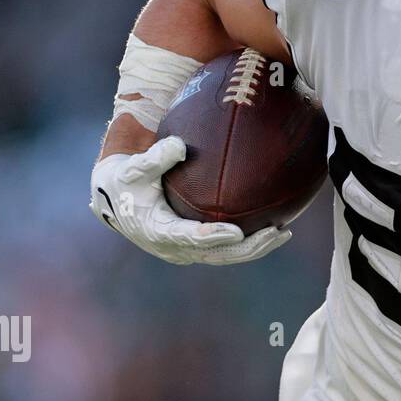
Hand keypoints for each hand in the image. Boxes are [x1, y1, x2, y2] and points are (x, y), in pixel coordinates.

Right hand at [90, 135, 291, 265]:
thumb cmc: (127, 179)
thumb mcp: (134, 167)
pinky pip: (224, 248)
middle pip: (216, 254)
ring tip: (283, 233)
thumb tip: (180, 145)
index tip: (238, 231)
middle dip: (247, 248)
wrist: (116, 198)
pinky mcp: (194, 247)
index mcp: (158, 230)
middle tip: (276, 233)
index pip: (189, 238)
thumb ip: (155, 158)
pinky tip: (273, 227)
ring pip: (224, 255)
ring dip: (254, 248)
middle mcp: (174, 247)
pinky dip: (247, 242)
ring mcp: (185, 250)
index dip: (212, 237)